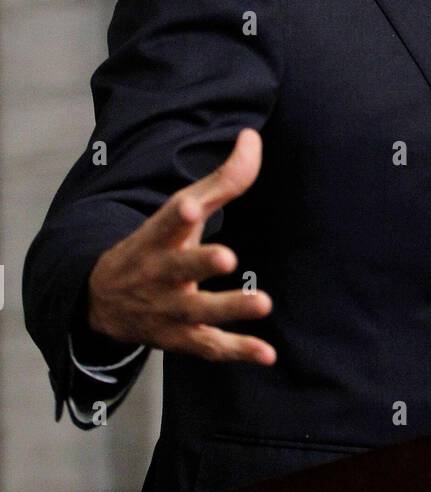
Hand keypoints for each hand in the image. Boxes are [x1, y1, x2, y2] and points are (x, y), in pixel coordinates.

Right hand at [85, 128, 275, 363]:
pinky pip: (210, 346)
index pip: (165, 222)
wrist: (101, 301)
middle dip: (199, 263)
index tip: (189, 207)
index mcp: (159, 237)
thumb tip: (253, 137)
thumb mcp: (181, 212)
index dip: (178, 216)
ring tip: (264, 303)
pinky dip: (238, 352)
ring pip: (197, 312)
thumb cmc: (158, 245)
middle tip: (227, 257)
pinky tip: (268, 354)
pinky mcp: (181, 338)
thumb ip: (223, 179)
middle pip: (178, 268)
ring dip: (229, 309)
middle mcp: (160, 274)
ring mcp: (168, 309)